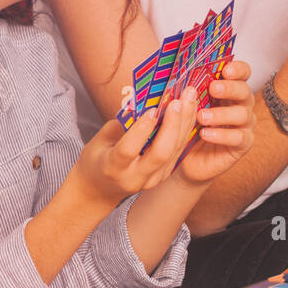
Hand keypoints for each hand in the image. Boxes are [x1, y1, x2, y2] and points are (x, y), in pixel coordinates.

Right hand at [71, 87, 199, 206]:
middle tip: (178, 101)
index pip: (129, 150)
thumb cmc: (97, 159)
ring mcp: (151, 180)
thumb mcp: (100, 141)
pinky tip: (190, 112)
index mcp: (113, 167)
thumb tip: (145, 103)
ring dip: (184, 124)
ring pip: (174, 152)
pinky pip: (177, 152)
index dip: (141, 130)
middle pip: (160, 154)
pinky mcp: (163, 176)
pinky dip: (185, 131)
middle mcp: (134, 177)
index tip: (152, 110)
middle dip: (172, 125)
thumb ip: (121, 125)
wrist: (100, 189)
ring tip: (189, 98)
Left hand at [174, 60, 255, 183]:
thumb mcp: (187, 107)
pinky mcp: (243, 144)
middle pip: (244, 91)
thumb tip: (180, 76)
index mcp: (229, 90)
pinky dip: (222, 135)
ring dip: (221, 114)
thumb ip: (189, 92)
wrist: (187, 159)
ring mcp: (245, 125)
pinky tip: (206, 134)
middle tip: (213, 88)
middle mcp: (241, 105)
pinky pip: (239, 137)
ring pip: (243, 114)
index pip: (242, 73)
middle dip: (229, 88)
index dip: (238, 69)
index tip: (226, 70)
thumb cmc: (188, 127)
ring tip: (201, 117)